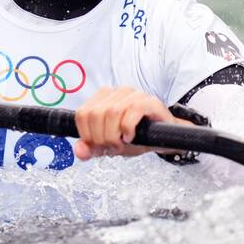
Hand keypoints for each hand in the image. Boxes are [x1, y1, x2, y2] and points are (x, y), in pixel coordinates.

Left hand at [73, 86, 195, 160]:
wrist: (163, 139)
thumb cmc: (136, 138)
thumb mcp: (110, 145)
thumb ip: (92, 148)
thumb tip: (79, 151)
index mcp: (102, 99)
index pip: (82, 114)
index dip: (87, 135)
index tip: (99, 145)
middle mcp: (116, 92)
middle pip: (95, 114)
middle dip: (101, 137)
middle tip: (113, 146)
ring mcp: (133, 94)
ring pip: (111, 112)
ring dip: (114, 135)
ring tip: (122, 143)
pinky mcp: (148, 101)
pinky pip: (131, 111)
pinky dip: (128, 128)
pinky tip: (131, 137)